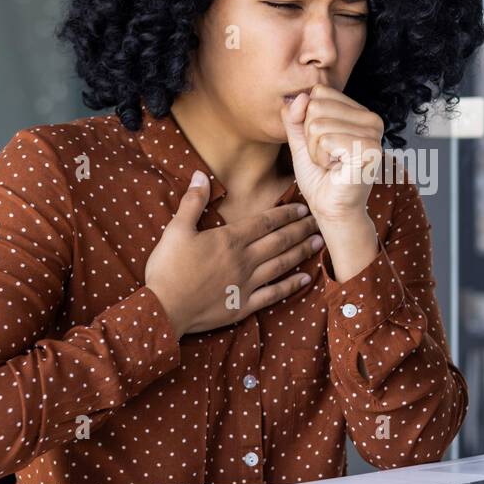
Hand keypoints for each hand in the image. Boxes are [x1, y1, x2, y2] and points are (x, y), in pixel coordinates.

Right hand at [145, 171, 322, 334]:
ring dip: (301, 252)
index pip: (265, 222)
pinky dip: (291, 286)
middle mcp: (244, 259)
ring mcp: (247, 283)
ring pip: (282, 264)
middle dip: (300, 229)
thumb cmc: (167, 269)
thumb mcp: (176, 230)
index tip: (303, 207)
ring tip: (318, 243)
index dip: (286, 213)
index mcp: (229, 239)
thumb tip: (199, 174)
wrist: (164, 309)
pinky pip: (274, 294)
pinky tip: (306, 279)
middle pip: (279, 241)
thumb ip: (192, 202)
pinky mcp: (244, 305)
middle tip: (319, 222)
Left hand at [281, 84, 384, 225]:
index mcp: (359, 112)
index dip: (309, 120)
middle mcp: (371, 118)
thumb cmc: (320, 178)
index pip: (320, 92)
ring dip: (315, 150)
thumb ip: (296, 117)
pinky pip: (325, 140)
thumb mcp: (301, 141)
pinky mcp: (369, 148)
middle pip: (316, 106)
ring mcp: (373, 133)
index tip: (323, 144)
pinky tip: (336, 169)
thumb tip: (301, 96)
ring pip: (317, 124)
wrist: (332, 210)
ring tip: (331, 164)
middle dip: (310, 136)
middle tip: (327, 157)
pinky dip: (321, 158)